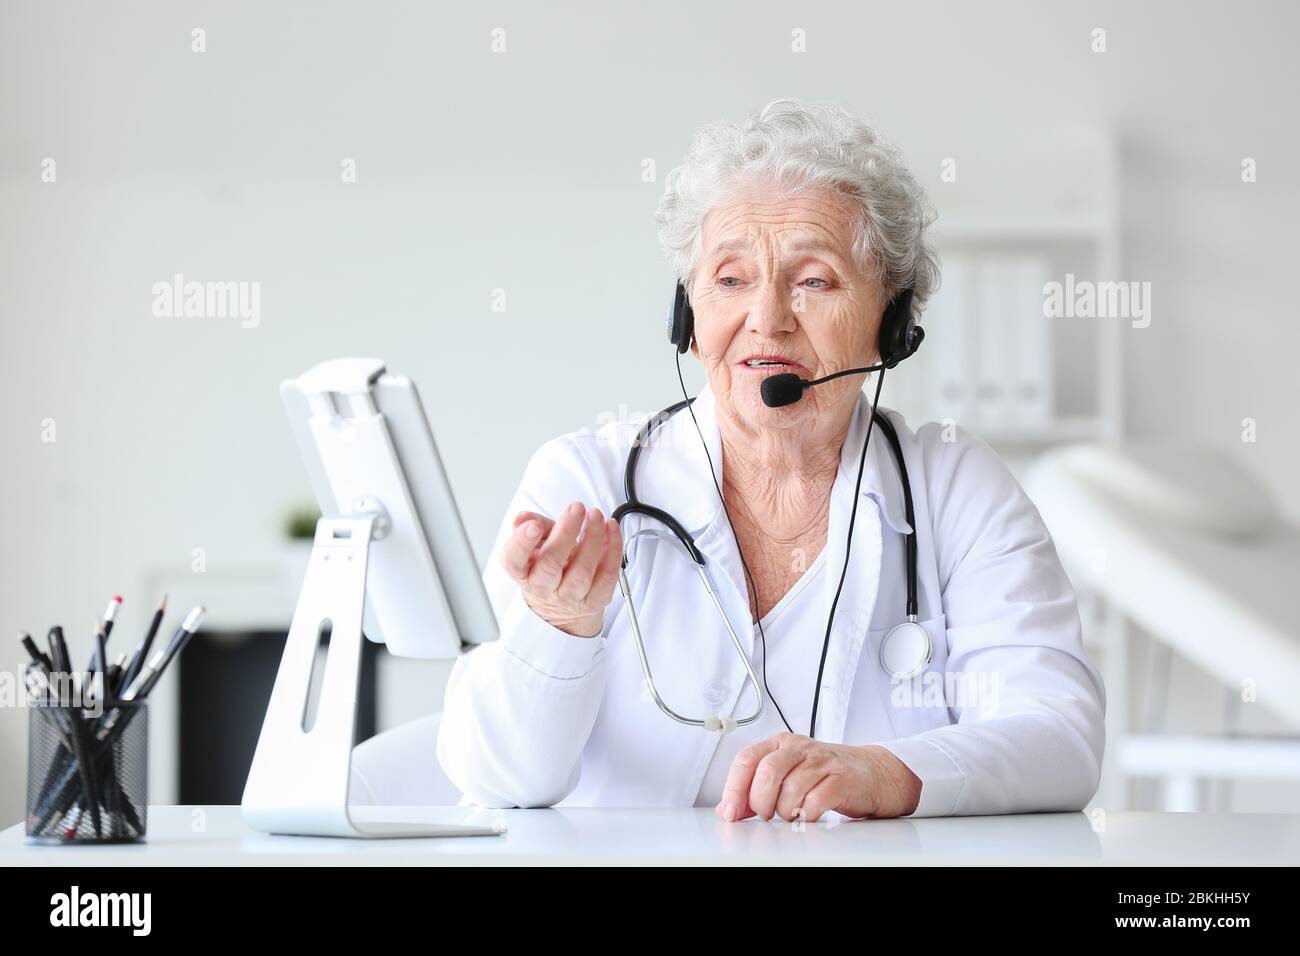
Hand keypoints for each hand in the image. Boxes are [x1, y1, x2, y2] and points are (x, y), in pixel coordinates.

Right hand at [499, 502, 622, 637]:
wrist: (561, 603)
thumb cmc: (548, 566)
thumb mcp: (536, 542)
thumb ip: (530, 525)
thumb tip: (523, 518)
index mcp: (523, 572)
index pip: (515, 560)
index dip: (522, 543)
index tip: (534, 525)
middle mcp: (543, 588)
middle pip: (552, 563)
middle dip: (566, 532)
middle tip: (576, 508)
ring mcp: (569, 597)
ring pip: (582, 570)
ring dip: (592, 538)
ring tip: (595, 516)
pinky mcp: (595, 600)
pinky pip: (607, 576)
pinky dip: (613, 549)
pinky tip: (611, 529)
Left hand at [715, 733, 921, 822]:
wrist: (871, 772)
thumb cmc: (824, 775)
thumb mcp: (787, 774)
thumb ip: (756, 788)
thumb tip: (727, 809)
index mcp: (780, 743)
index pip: (747, 759)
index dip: (734, 788)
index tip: (730, 812)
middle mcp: (799, 748)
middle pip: (767, 772)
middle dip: (760, 802)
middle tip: (765, 815)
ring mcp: (822, 761)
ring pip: (791, 788)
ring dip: (784, 810)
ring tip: (790, 814)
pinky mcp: (842, 778)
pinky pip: (816, 800)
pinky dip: (806, 815)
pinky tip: (807, 816)